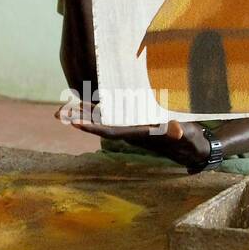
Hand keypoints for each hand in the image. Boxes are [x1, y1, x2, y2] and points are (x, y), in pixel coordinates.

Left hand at [55, 103, 212, 170]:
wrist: (189, 146)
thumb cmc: (189, 139)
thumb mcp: (187, 134)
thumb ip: (181, 131)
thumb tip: (178, 131)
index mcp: (137, 134)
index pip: (110, 131)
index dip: (93, 127)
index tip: (76, 123)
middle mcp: (129, 132)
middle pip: (99, 126)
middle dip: (79, 120)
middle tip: (58, 114)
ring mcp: (129, 127)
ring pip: (101, 120)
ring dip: (83, 114)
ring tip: (63, 110)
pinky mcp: (132, 122)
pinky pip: (109, 116)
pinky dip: (95, 110)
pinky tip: (84, 102)